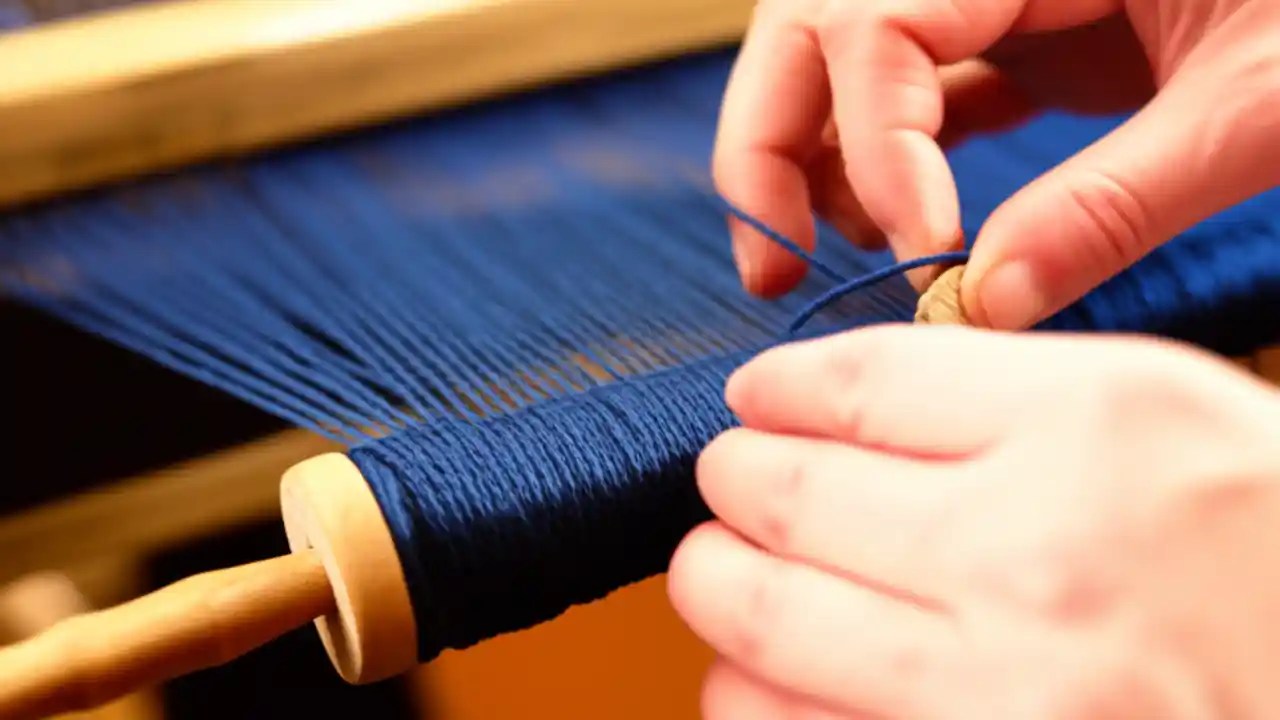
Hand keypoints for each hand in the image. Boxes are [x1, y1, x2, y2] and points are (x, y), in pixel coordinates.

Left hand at [668, 326, 1279, 717]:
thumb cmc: (1265, 550)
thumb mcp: (1170, 419)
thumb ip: (1002, 390)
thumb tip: (823, 400)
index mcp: (1094, 433)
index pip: (858, 385)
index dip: (776, 388)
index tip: (753, 400)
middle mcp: (1036, 561)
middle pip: (784, 494)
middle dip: (728, 478)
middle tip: (729, 478)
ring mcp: (1005, 699)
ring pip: (760, 627)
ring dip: (720, 589)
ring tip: (733, 571)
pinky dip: (753, 697)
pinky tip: (771, 672)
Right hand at [716, 0, 1279, 327]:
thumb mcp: (1262, 102)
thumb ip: (1117, 202)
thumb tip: (991, 304)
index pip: (877, 17)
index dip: (875, 140)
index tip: (923, 250)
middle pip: (812, 22)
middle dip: (774, 143)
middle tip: (776, 264)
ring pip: (842, 57)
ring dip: (815, 158)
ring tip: (840, 255)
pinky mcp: (1024, 32)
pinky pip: (913, 87)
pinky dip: (885, 162)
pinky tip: (903, 232)